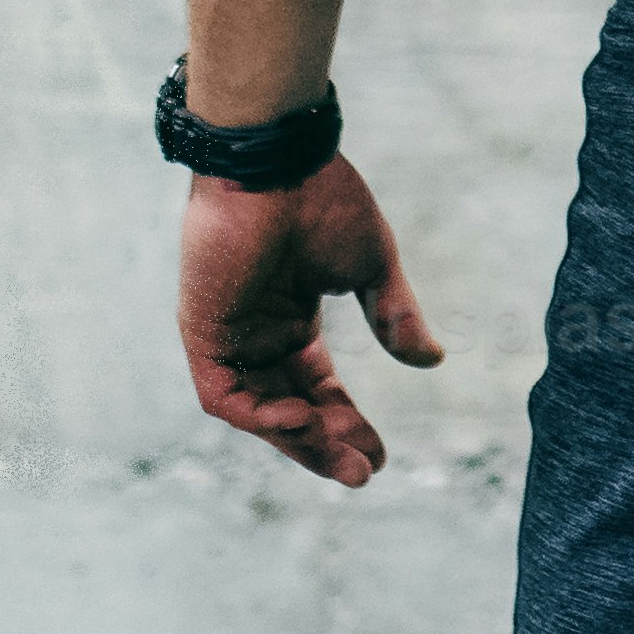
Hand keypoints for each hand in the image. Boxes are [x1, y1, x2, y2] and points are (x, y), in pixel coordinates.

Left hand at [179, 156, 438, 485]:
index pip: (316, 388)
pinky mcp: (203, 331)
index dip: (347, 423)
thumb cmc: (321, 199)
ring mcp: (228, 334)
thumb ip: (394, 316)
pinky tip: (302, 420)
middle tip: (363, 472)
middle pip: (289, 409)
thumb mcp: (371, 267)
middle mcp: (257, 332)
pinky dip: (260, 417)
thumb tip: (431, 360)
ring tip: (343, 460)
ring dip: (298, 441)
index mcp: (290, 317)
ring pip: (258, 412)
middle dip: (325, 444)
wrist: (277, 161)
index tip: (380, 456)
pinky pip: (224, 396)